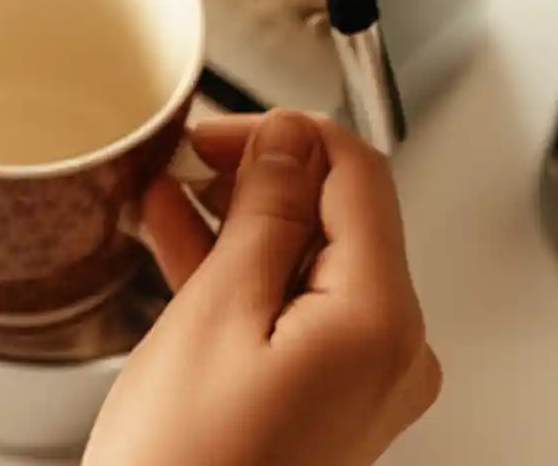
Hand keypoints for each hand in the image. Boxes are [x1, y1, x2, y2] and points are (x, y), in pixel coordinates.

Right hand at [84, 111, 440, 465]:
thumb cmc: (183, 464)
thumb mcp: (216, 311)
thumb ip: (263, 214)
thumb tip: (288, 143)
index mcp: (380, 323)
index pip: (359, 178)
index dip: (291, 134)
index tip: (229, 125)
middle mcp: (387, 352)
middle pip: (335, 221)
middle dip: (258, 178)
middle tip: (190, 153)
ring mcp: (356, 379)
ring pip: (302, 264)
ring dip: (238, 222)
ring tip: (169, 188)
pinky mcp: (321, 396)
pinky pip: (287, 311)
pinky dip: (239, 273)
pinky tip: (180, 240)